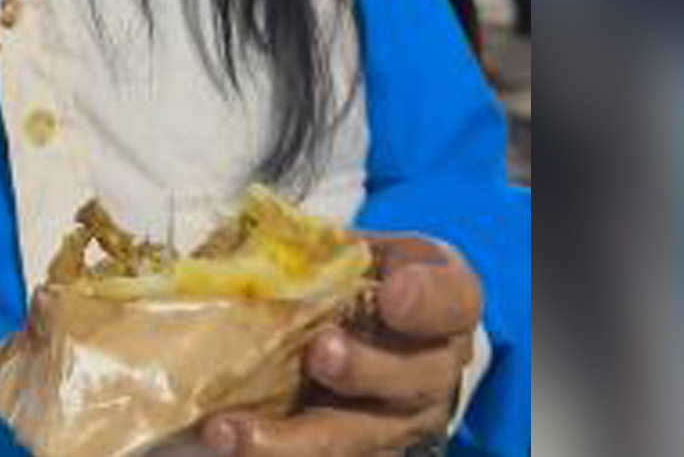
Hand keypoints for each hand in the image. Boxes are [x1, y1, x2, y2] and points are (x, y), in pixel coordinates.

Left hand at [199, 235, 481, 455]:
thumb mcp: (338, 248)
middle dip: (367, 368)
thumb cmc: (344, 276)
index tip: (392, 292)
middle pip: (419, 378)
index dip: (428, 297)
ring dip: (297, 438)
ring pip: (362, 437)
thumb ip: (306, 248)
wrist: (349, 327)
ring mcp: (398, 419)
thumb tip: (240, 250)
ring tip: (236, 430)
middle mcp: (432, 365)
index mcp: (438, 298)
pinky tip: (228, 441)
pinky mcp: (359, 449)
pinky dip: (273, 452)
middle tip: (320, 353)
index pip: (454, 297)